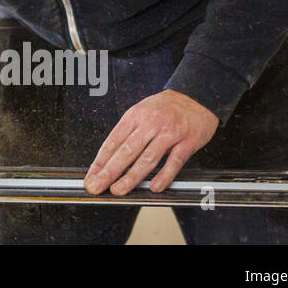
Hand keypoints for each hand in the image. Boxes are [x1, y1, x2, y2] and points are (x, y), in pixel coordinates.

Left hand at [84, 90, 218, 194]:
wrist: (196, 97)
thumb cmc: (165, 108)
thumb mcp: (141, 112)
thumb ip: (128, 133)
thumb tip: (109, 159)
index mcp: (134, 116)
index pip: (113, 141)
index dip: (100, 161)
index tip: (91, 176)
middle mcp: (150, 123)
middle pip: (126, 151)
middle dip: (109, 171)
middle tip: (97, 186)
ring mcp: (169, 132)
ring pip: (148, 158)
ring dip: (132, 177)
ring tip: (119, 190)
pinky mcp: (187, 141)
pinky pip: (174, 161)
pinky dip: (164, 175)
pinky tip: (155, 187)